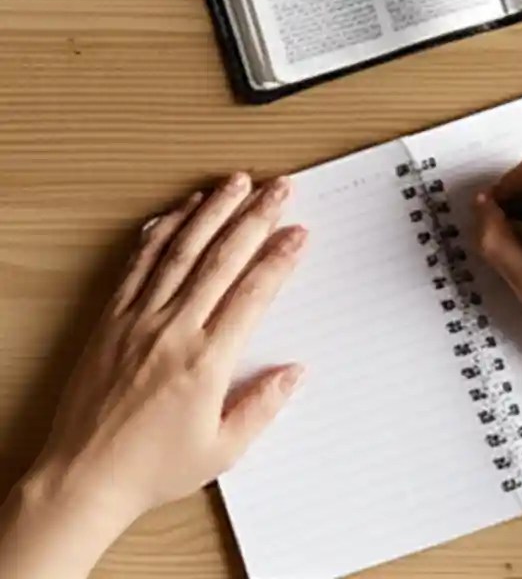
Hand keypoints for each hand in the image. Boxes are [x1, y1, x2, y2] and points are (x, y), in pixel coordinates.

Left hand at [24, 173, 307, 532]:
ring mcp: (138, 321)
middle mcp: (173, 330)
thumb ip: (262, 405)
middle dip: (254, 217)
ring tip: (233, 183)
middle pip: (221, 259)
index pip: (252, 293)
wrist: (85, 477)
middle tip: (278, 188)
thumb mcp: (224, 448)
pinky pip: (138, 266)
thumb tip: (293, 371)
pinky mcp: (111, 322)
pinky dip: (161, 234)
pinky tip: (178, 213)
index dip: (279, 258)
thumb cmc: (153, 468)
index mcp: (206, 361)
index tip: (298, 233)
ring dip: (210, 212)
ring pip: (180, 252)